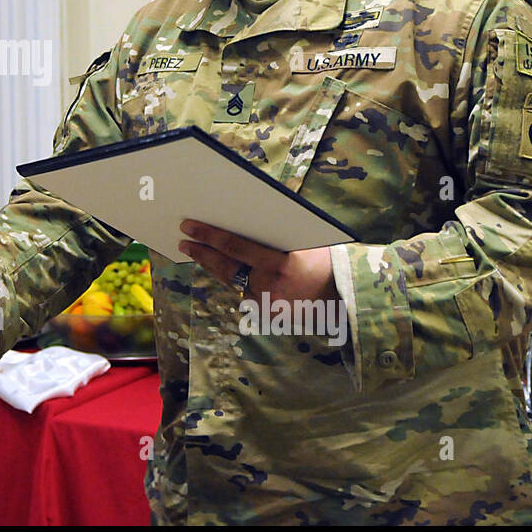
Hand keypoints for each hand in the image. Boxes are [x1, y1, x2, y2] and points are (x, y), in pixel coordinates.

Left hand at [177, 220, 335, 302]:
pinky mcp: (269, 313)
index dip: (208, 236)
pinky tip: (220, 268)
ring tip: (194, 252)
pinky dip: (233, 279)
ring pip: (232, 281)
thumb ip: (275, 234)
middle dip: (201, 252)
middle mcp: (270, 286)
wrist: (348, 296)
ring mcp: (268, 302)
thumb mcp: (303, 240)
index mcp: (279, 264)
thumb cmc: (327, 260)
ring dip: (212, 266)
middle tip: (183, 240)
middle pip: (225, 266)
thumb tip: (241, 218)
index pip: (233, 247)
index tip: (189, 227)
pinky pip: (245, 292)